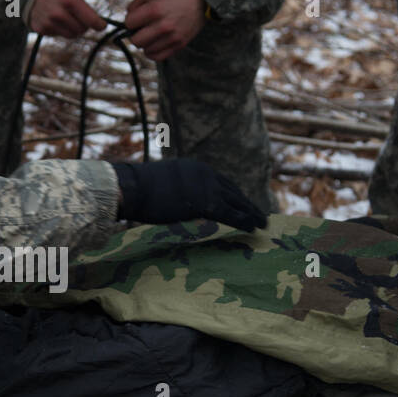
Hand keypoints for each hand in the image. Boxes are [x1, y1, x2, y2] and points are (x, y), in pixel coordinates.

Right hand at [29, 0, 106, 36]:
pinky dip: (61, 29)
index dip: (100, 25)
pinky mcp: (41, 28)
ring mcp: (48, 22)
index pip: (91, 20)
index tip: (102, 25)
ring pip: (71, 35)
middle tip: (82, 17)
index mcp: (69, 0)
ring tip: (70, 17)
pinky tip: (57, 18)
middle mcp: (58, 13)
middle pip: (82, 30)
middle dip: (85, 24)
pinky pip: (57, 34)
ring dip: (74, 29)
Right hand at [111, 157, 267, 231]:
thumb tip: (176, 200)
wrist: (135, 188)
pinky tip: (253, 228)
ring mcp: (207, 187)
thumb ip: (177, 188)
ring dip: (252, 213)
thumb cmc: (140, 190)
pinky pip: (231, 214)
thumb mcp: (163, 183)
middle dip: (248, 204)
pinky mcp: (206, 203)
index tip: (244, 203)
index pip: (222, 182)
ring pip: (237, 202)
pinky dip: (244, 221)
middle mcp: (206, 174)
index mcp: (196, 168)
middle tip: (260, 214)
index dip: (235, 194)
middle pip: (233, 190)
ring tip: (263, 223)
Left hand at [124, 0, 206, 60]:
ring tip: (152, 34)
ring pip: (146, 50)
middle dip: (136, 34)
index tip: (137, 18)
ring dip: (146, 43)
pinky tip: (155, 44)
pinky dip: (153, 52)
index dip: (131, 20)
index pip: (128, 24)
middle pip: (135, 40)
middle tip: (143, 28)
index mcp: (154, 9)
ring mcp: (171, 37)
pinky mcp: (179, 44)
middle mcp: (162, 25)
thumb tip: (127, 19)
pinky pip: (158, 57)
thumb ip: (135, 4)